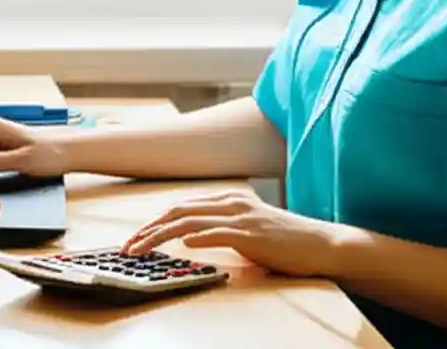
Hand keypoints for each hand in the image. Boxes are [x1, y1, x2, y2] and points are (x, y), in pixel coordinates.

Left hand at [120, 189, 339, 277]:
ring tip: (141, 248)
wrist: (318, 244)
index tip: (135, 238)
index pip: (181, 207)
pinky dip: (198, 236)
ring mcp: (242, 217)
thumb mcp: (246, 227)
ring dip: (160, 235)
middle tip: (128, 245)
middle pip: (178, 211)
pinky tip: (183, 243)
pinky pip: (219, 233)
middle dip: (148, 228)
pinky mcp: (252, 235)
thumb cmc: (283, 240)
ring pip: (190, 221)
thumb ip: (219, 227)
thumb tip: (189, 235)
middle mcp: (231, 203)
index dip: (154, 222)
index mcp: (228, 199)